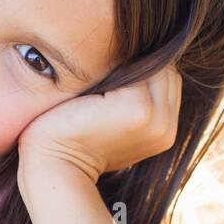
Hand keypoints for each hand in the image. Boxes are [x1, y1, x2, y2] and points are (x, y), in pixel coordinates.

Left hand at [17, 64, 181, 186]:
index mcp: (164, 134)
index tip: (112, 70)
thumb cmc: (73, 141)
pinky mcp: (140, 109)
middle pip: (166, 72)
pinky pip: (139, 68)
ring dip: (128, 62)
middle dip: (139, 63)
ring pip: (155, 66)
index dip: (144, 69)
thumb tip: (135, 58)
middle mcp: (166, 129)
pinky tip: (91, 77)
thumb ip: (130, 99)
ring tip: (98, 72)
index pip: (168, 81)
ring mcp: (156, 120)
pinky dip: (115, 65)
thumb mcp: (111, 122)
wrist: (55, 165)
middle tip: (103, 68)